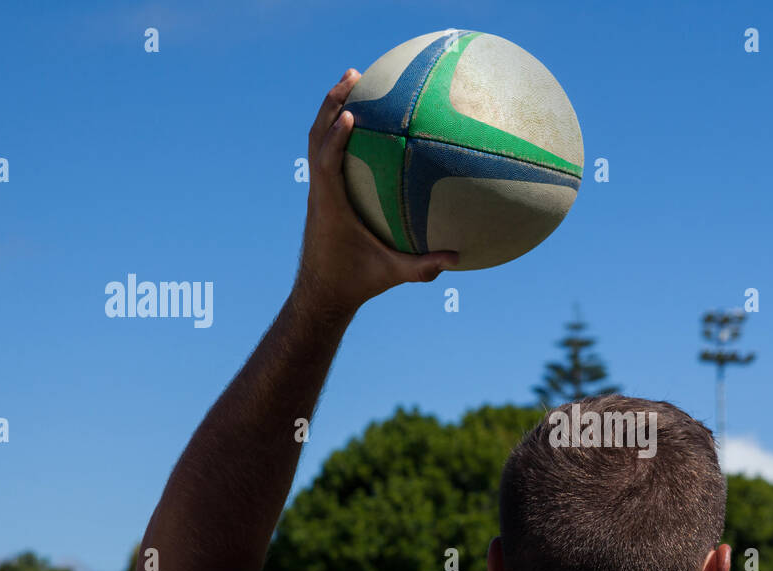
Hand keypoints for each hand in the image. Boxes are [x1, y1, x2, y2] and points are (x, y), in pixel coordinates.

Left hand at [293, 69, 458, 315]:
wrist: (321, 294)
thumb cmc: (354, 283)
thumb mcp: (391, 275)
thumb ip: (422, 268)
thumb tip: (456, 257)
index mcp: (330, 207)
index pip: (327, 163)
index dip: (335, 137)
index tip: (351, 114)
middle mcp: (319, 193)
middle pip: (316, 137)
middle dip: (331, 103)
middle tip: (354, 74)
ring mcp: (318, 191)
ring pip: (316, 140)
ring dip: (331, 109)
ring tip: (353, 82)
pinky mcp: (322, 193)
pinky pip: (326, 152)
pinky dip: (337, 130)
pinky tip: (361, 120)